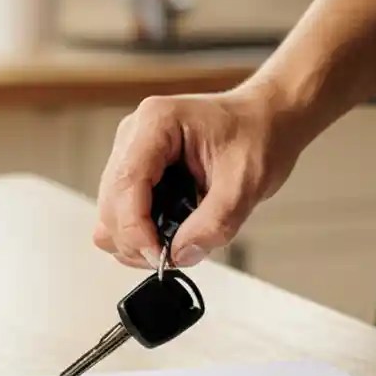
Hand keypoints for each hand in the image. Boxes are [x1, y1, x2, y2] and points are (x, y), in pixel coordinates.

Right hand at [93, 84, 308, 268]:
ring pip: (109, 214)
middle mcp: (133, 135)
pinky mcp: (136, 172)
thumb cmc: (258, 134)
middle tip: (174, 255)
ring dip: (134, 239)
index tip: (160, 256)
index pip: (126, 184)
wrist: (267, 118)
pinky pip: (120, 213)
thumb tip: (180, 255)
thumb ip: (215, 223)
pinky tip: (168, 234)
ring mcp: (130, 153)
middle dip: (136, 239)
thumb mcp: (247, 182)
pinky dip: (139, 233)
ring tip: (173, 245)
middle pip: (110, 204)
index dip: (136, 229)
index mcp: (156, 123)